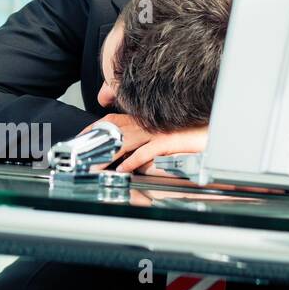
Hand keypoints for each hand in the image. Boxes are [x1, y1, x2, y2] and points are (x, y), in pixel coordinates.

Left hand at [82, 114, 207, 174]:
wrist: (208, 131)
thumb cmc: (185, 133)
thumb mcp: (158, 132)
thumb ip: (141, 140)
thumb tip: (127, 155)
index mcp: (141, 119)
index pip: (111, 119)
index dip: (94, 127)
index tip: (80, 137)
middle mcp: (145, 124)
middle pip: (114, 132)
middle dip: (97, 145)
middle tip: (84, 159)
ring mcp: (155, 132)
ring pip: (126, 142)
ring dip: (109, 156)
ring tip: (97, 168)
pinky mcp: (166, 141)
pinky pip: (146, 152)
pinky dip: (134, 161)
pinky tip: (124, 170)